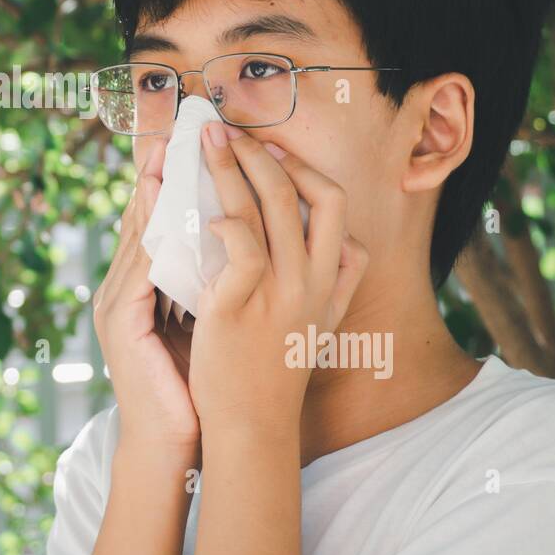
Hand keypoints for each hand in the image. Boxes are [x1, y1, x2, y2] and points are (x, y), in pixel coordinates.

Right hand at [92, 136, 200, 451]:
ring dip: (150, 194)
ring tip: (164, 157)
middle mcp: (121, 291)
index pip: (154, 225)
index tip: (183, 147)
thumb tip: (234, 244)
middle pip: (139, 220)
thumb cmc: (194, 385)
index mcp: (140, 290)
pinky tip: (168, 211)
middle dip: (153, 175)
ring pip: (135, 236)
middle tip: (170, 134)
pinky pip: (138, 268)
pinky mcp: (120, 324)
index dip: (167, 184)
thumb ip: (208, 283)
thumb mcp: (203, 322)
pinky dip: (153, 236)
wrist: (174, 442)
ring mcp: (116, 306)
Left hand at [187, 123, 368, 435]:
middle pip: (304, 195)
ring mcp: (279, 294)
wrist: (252, 424)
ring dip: (231, 168)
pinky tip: (203, 216)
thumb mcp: (322, 324)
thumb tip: (351, 246)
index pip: (333, 203)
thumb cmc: (275, 369)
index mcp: (330, 279)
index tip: (271, 147)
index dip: (302, 168)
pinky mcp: (240, 308)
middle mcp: (311, 281)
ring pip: (264, 210)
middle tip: (226, 131)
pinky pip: (240, 248)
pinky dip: (223, 223)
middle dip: (263, 153)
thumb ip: (340, 283)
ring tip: (204, 145)